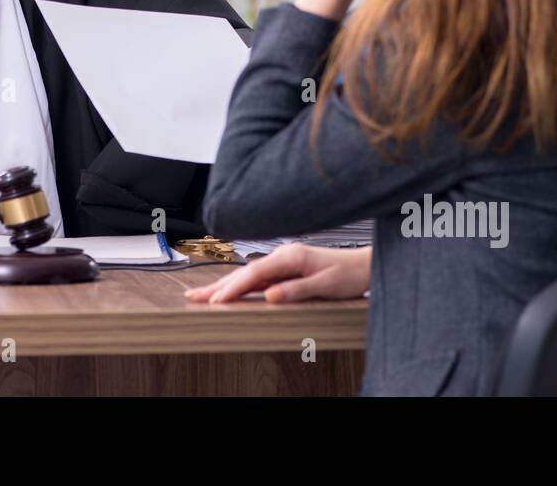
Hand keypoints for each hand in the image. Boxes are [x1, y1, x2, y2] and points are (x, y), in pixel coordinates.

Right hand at [183, 243, 370, 303]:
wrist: (364, 265)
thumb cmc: (349, 274)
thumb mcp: (326, 285)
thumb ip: (296, 290)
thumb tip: (269, 296)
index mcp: (291, 257)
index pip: (254, 274)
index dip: (233, 288)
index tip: (216, 301)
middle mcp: (283, 255)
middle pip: (244, 272)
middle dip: (217, 286)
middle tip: (191, 297)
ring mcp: (284, 261)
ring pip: (248, 275)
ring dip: (225, 285)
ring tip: (202, 295)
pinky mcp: (286, 268)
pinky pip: (258, 278)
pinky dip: (240, 286)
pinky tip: (230, 292)